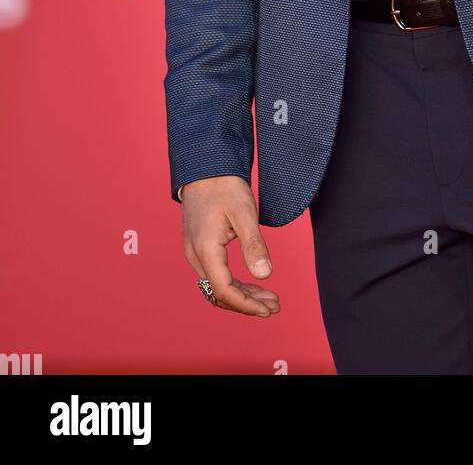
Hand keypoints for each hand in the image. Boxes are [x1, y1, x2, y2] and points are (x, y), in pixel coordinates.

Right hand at [181, 176, 280, 315]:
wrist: (205, 166)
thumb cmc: (224, 186)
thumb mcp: (244, 213)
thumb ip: (254, 245)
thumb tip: (265, 275)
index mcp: (205, 250)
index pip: (224, 291)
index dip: (247, 304)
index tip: (268, 309)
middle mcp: (195, 255)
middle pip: (220, 293)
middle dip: (248, 303)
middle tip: (275, 306)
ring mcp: (195, 252)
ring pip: (218, 285)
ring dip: (243, 294)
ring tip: (269, 298)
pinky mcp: (199, 247)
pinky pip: (216, 274)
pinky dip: (235, 282)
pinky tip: (253, 283)